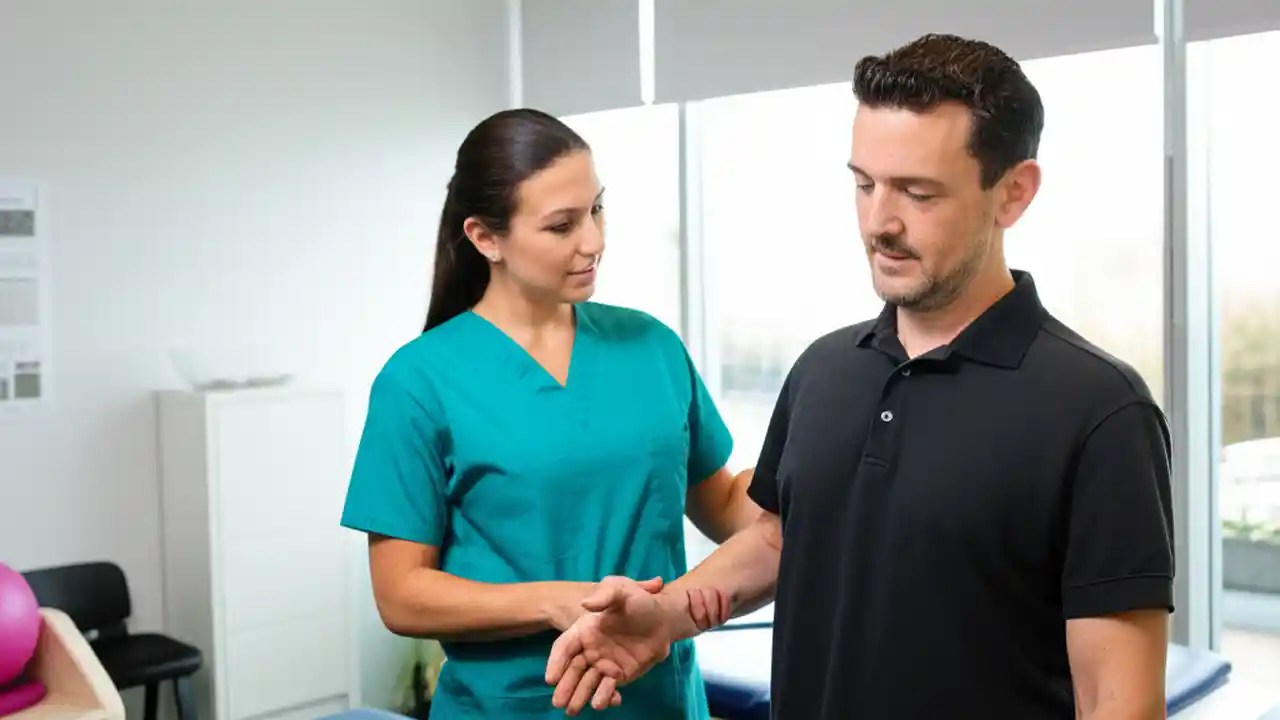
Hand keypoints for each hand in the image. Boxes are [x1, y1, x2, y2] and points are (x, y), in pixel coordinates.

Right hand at [545, 578, 729, 714]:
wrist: (663, 618)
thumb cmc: (639, 600)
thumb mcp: (622, 589)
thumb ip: (605, 594)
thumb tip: (585, 604)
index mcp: (585, 630)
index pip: (565, 647)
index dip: (556, 662)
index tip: (551, 678)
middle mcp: (591, 649)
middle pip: (573, 669)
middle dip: (564, 686)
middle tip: (558, 702)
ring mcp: (604, 663)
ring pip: (587, 682)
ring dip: (579, 696)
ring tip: (573, 710)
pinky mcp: (618, 674)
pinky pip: (607, 688)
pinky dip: (604, 696)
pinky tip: (602, 703)